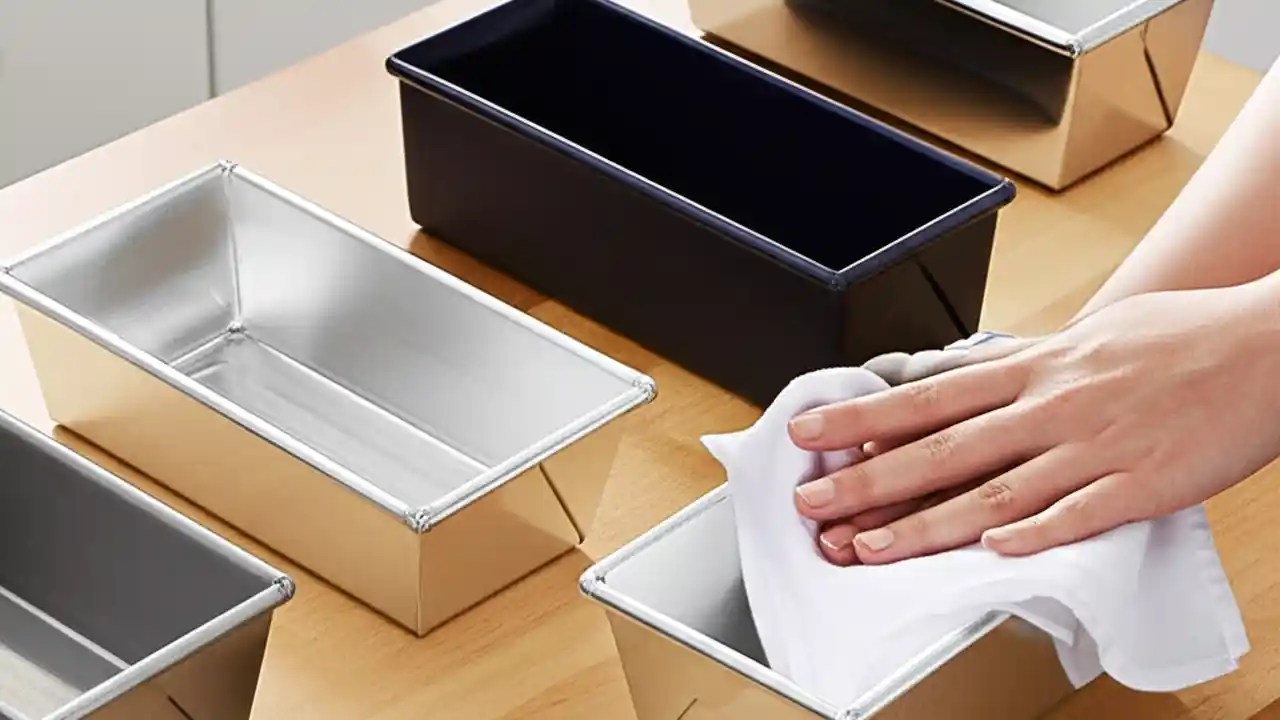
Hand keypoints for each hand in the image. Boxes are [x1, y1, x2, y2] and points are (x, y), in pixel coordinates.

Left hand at [788, 277, 1279, 565]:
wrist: (1266, 344)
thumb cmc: (1178, 337)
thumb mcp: (1088, 333)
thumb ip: (1025, 359)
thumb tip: (973, 366)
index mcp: (1036, 368)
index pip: (929, 396)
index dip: (863, 416)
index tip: (811, 432)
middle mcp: (1051, 406)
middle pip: (943, 447)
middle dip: (868, 478)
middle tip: (811, 502)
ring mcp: (1094, 447)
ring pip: (995, 491)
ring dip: (925, 523)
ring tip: (868, 546)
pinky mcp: (1142, 484)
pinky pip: (1080, 513)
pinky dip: (1035, 532)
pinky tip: (991, 551)